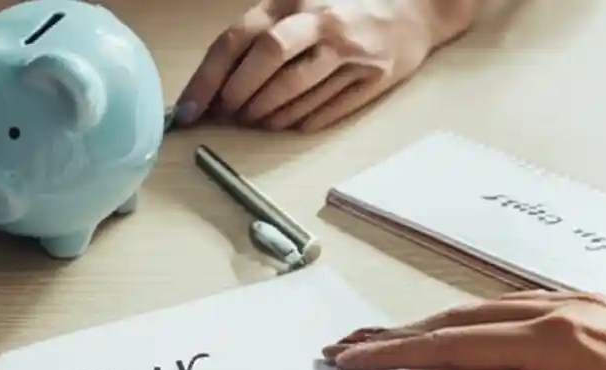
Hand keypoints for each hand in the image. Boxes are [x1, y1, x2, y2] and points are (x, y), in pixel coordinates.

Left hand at [173, 0, 479, 131]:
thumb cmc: (342, 9)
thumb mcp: (298, 4)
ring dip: (265, 114)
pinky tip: (286, 122)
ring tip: (255, 120)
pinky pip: (325, 110)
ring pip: (295, 91)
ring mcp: (350, 49)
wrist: (416, 7)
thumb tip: (213, 87)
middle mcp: (322, 20)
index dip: (206, 79)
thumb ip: (258, 35)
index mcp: (292, 0)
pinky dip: (298, 122)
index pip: (237, 39)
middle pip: (267, 58)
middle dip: (239, 95)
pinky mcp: (373, 76)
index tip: (188, 111)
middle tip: (229, 114)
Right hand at [324, 291, 605, 369]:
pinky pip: (517, 305)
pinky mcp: (595, 308)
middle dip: (398, 334)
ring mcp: (581, 302)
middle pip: (459, 319)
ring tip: (389, 341)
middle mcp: (565, 309)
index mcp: (558, 342)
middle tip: (349, 346)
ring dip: (433, 326)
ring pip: (485, 308)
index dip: (393, 353)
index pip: (451, 346)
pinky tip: (460, 333)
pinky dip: (476, 321)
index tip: (350, 357)